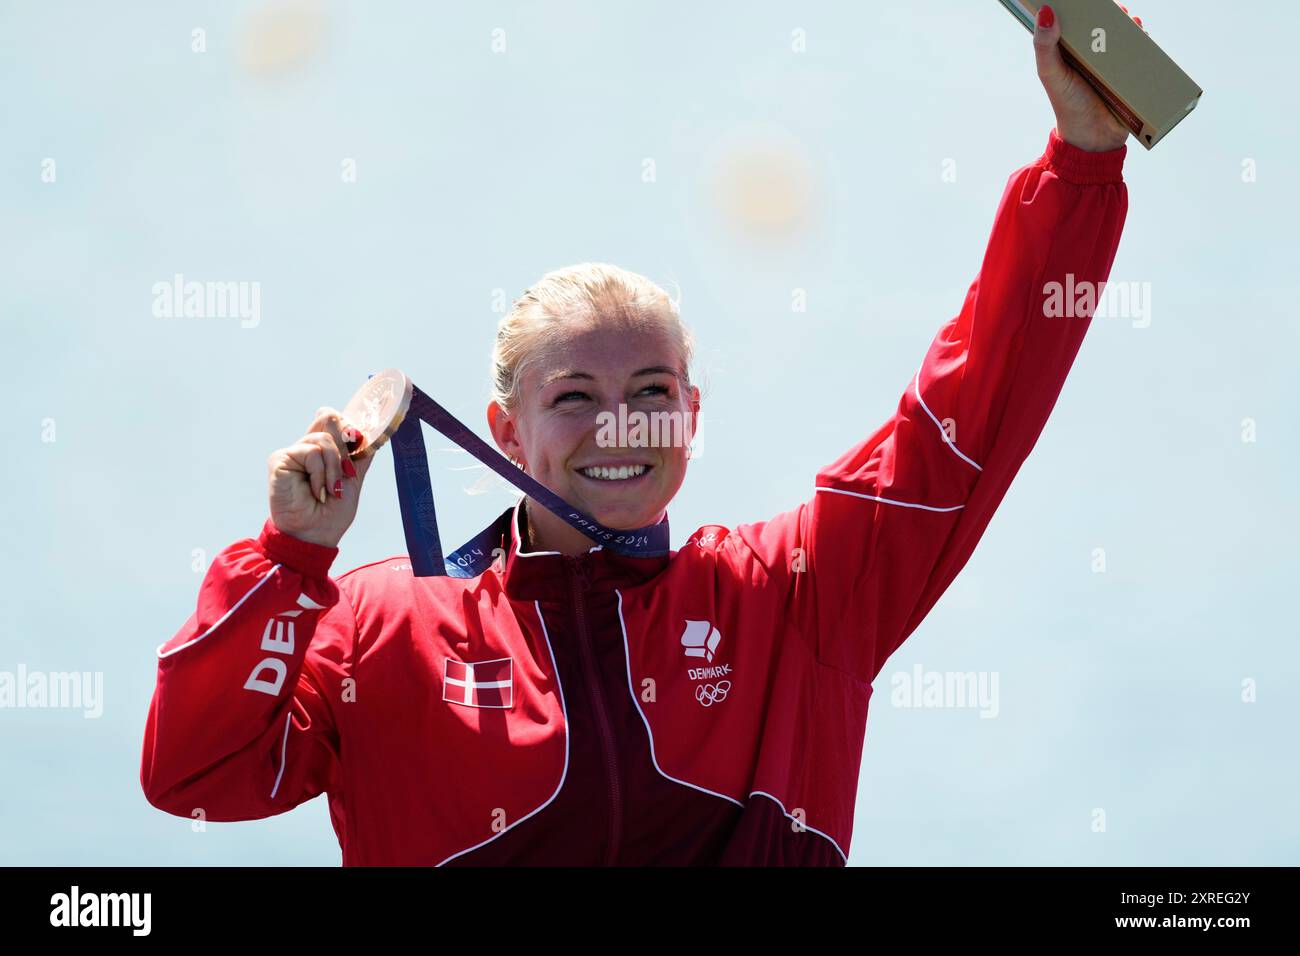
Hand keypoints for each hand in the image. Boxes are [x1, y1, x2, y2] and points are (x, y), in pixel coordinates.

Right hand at [267, 406, 373, 547]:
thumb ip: (359, 454)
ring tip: (330, 489)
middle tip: (344, 474)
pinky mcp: (280, 458)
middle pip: (330, 419)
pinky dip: (320, 474)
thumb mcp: (353, 479)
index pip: (334, 419)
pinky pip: (311, 452)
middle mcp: (307, 447)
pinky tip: (315, 491)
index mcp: (323, 451)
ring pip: (324, 439)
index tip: (358, 441)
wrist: (315, 534)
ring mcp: (293, 452)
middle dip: (345, 450)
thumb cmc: (332, 513)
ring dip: (334, 468)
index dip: (349, 425)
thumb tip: (361, 428)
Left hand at [1034, 2, 1146, 151]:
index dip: (1087, 8)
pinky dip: (1145, 45)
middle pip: (1106, 27)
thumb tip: (1046, 11)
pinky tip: (1144, 39)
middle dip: (1114, 15)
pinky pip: (1142, 56)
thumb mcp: (1052, 73)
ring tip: (1132, 24)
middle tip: (1118, 11)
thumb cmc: (1067, 105)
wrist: (1092, 138)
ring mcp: (1114, 65)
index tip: (1095, 1)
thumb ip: (1044, 46)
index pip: (1079, 23)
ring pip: (1126, 38)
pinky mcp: (1132, 76)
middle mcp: (1093, 56)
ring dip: (1132, 27)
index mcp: (1072, 51)